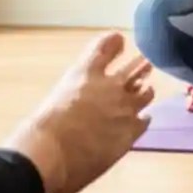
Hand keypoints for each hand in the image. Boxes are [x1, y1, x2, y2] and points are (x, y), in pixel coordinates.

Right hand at [4, 32, 154, 192]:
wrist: (53, 153)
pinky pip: (146, 119)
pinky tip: (144, 118)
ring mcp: (124, 107)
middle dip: (141, 65)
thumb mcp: (58, 97)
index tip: (120, 39)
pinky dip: (144, 117)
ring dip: (145, 90)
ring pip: (145, 93)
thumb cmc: (44, 127)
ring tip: (147, 89)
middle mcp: (110, 84)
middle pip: (134, 68)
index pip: (105, 47)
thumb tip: (84, 102)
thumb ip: (76, 93)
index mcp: (85, 72)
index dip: (114, 41)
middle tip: (146, 63)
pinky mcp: (132, 130)